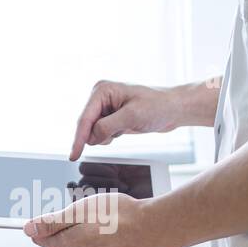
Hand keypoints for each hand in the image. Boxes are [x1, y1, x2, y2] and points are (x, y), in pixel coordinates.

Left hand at [24, 193, 175, 246]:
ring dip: (89, 232)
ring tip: (106, 218)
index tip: (53, 215)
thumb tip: (28, 228)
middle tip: (88, 211)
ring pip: (83, 245)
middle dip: (71, 226)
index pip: (43, 238)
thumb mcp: (79, 212)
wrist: (155, 229)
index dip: (45, 224)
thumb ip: (51, 222)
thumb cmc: (120, 218)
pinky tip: (116, 228)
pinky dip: (104, 239)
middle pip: (64, 241)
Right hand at [69, 81, 187, 159]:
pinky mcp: (111, 116)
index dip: (78, 139)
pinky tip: (125, 129)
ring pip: (93, 132)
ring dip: (106, 136)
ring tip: (126, 127)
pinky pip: (102, 133)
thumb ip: (108, 126)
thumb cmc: (157, 106)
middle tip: (118, 133)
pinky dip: (111, 136)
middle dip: (98, 135)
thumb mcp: (132, 116)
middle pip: (86, 125)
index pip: (84, 119)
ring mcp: (106, 107)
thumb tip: (91, 138)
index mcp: (102, 90)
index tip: (73, 156)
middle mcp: (101, 97)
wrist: (174, 108)